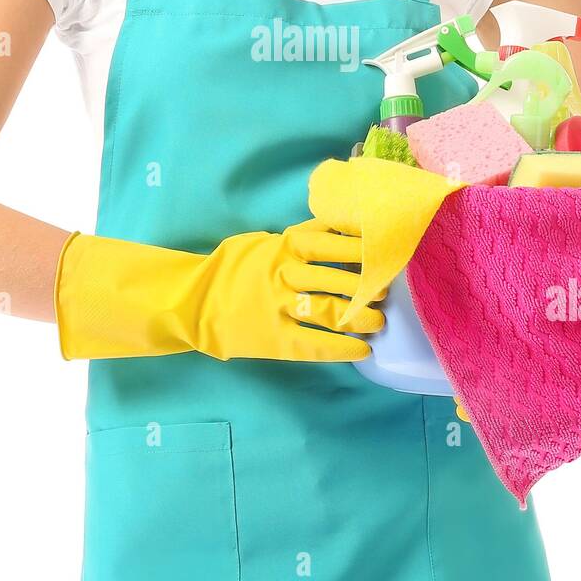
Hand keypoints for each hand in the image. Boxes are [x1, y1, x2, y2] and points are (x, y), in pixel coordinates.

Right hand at [54, 217, 385, 362]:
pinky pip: (313, 345)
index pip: (328, 241)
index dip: (359, 247)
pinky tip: (362, 350)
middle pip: (334, 278)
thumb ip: (297, 238)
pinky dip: (341, 348)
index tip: (384, 250)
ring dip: (360, 316)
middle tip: (388, 288)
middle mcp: (283, 274)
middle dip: (366, 284)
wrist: (192, 302)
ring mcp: (278, 309)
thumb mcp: (262, 242)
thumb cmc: (232, 268)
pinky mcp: (274, 340)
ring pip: (329, 311)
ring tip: (380, 320)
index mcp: (282, 246)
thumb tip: (341, 229)